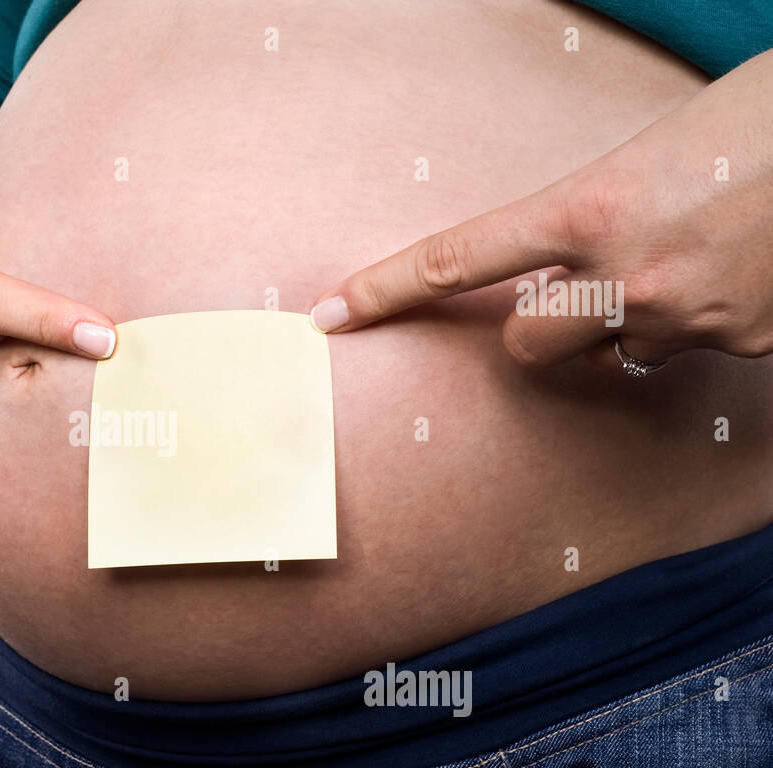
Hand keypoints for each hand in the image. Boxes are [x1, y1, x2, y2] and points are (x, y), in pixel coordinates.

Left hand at [310, 48, 772, 372]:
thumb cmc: (759, 118)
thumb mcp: (657, 149)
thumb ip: (595, 212)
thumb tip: (567, 261)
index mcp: (591, 206)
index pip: (460, 259)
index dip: (387, 290)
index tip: (330, 317)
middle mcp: (627, 274)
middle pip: (523, 346)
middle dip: (535, 327)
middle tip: (576, 288)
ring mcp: (686, 317)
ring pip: (608, 356)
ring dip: (617, 329)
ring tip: (681, 264)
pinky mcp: (744, 344)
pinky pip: (687, 351)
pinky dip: (698, 323)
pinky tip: (740, 270)